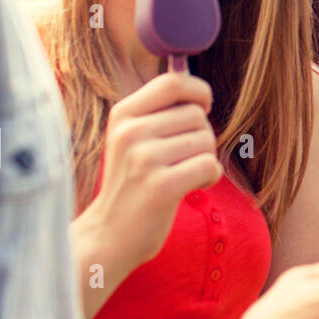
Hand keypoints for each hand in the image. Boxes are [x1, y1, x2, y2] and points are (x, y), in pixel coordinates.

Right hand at [77, 72, 222, 271]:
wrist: (109, 236)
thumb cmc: (132, 183)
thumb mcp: (132, 139)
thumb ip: (159, 110)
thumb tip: (194, 81)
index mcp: (123, 115)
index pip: (173, 82)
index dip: (198, 92)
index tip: (201, 108)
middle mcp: (131, 132)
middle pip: (197, 115)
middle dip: (202, 136)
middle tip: (182, 159)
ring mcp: (144, 159)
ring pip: (207, 140)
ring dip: (205, 159)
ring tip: (181, 175)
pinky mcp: (161, 186)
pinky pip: (209, 166)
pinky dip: (209, 177)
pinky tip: (190, 187)